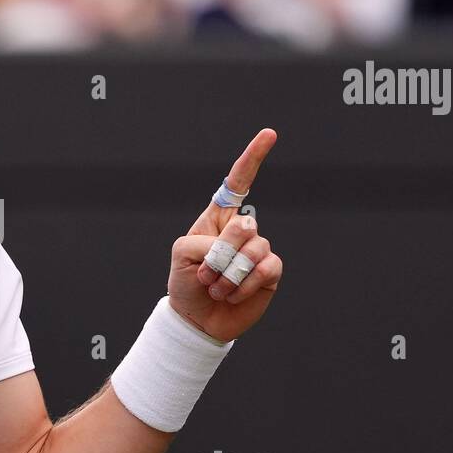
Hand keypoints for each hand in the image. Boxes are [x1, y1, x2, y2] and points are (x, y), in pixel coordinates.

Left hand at [167, 128, 282, 342]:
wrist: (197, 318)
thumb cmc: (186, 282)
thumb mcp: (182, 254)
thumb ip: (206, 241)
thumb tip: (239, 244)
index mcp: (218, 218)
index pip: (237, 183)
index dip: (253, 158)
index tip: (269, 134)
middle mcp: (242, 230)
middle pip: (244, 225)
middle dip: (222, 253)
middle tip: (206, 273)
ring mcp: (258, 250)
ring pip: (255, 250)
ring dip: (228, 276)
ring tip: (216, 289)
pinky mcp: (270, 272)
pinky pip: (266, 269)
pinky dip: (244, 286)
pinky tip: (232, 295)